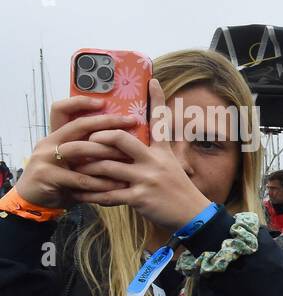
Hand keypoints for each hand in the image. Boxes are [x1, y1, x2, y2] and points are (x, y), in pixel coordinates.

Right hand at [15, 96, 139, 209]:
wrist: (34, 201)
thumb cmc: (61, 180)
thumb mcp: (74, 162)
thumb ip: (89, 149)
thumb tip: (123, 138)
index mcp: (56, 136)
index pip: (62, 110)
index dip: (80, 102)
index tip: (104, 102)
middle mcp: (49, 143)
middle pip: (78, 125)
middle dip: (106, 122)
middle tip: (130, 122)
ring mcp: (45, 158)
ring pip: (79, 149)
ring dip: (106, 151)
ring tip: (128, 155)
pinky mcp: (47, 176)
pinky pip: (79, 178)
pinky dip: (100, 182)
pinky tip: (117, 184)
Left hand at [68, 79, 210, 230]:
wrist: (193, 215)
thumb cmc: (180, 190)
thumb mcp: (173, 166)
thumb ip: (157, 152)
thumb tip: (143, 141)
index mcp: (163, 152)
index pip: (160, 121)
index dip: (157, 100)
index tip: (152, 81)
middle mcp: (154, 161)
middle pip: (121, 139)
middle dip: (99, 138)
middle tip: (87, 140)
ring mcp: (146, 179)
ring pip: (107, 167)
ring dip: (87, 168)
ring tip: (75, 168)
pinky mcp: (140, 198)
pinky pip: (108, 194)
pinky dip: (91, 194)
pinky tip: (80, 193)